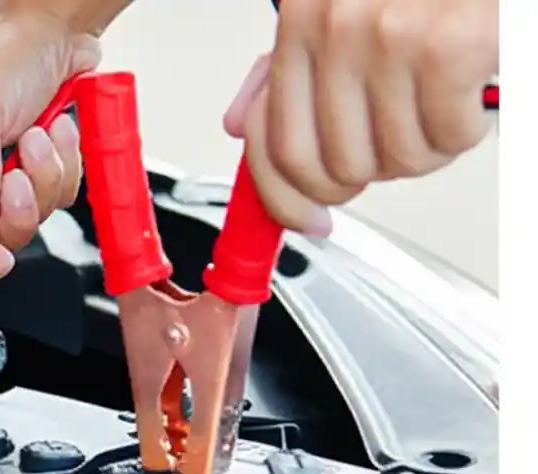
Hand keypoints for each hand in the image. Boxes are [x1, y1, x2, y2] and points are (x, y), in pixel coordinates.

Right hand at [0, 8, 101, 284]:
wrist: (57, 34)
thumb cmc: (6, 55)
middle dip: (4, 217)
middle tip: (16, 184)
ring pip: (14, 225)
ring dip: (39, 182)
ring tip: (38, 139)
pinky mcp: (28, 180)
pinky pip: (50, 206)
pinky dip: (62, 171)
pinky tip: (54, 135)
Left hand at [224, 0, 497, 236]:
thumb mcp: (339, 15)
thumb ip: (288, 69)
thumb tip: (242, 127)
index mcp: (300, 21)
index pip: (271, 145)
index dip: (287, 200)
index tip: (307, 220)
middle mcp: (334, 26)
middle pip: (333, 167)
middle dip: (370, 173)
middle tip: (395, 140)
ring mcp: (387, 37)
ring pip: (395, 161)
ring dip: (426, 148)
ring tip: (436, 103)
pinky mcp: (444, 50)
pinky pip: (447, 138)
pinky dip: (466, 128)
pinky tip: (466, 89)